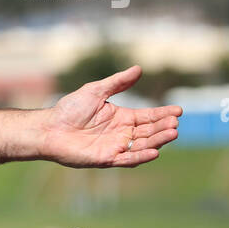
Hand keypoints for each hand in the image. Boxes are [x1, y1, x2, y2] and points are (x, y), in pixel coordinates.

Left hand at [40, 66, 180, 167]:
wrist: (49, 128)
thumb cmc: (69, 109)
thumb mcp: (95, 91)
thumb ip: (117, 82)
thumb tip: (139, 68)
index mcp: (122, 117)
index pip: (148, 116)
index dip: (163, 114)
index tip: (179, 111)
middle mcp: (122, 133)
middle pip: (149, 131)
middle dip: (164, 127)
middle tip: (176, 123)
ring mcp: (115, 146)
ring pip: (143, 145)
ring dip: (158, 140)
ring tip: (172, 133)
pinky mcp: (106, 159)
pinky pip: (128, 158)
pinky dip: (141, 156)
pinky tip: (154, 151)